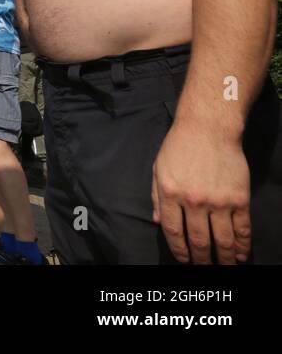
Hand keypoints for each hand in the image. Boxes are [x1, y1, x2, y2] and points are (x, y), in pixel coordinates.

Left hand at [152, 122, 251, 263]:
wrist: (208, 129)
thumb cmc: (179, 146)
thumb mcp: (158, 169)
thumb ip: (156, 197)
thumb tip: (157, 223)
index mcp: (170, 194)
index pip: (173, 232)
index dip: (179, 250)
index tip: (183, 259)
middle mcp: (193, 201)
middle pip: (198, 241)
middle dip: (201, 260)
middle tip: (203, 268)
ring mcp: (218, 202)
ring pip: (221, 240)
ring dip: (223, 259)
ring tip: (223, 267)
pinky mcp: (239, 199)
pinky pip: (242, 229)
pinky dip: (242, 245)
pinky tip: (239, 254)